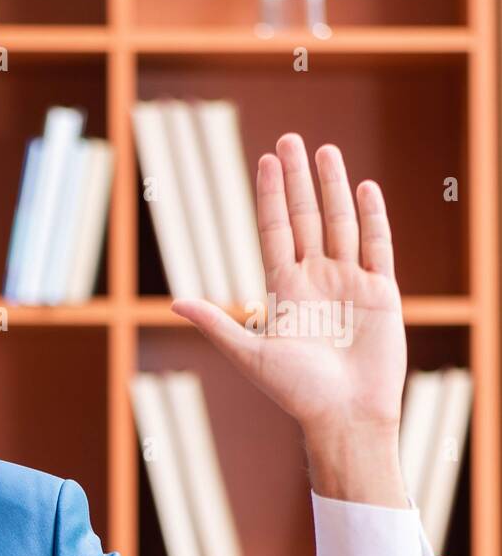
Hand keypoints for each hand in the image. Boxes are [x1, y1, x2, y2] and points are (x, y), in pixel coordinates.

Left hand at [170, 133, 405, 442]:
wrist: (344, 416)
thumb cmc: (295, 393)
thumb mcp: (249, 354)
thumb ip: (216, 324)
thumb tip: (173, 302)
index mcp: (283, 290)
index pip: (273, 230)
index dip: (269, 196)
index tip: (266, 161)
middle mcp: (315, 279)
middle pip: (305, 217)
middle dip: (298, 179)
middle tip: (290, 138)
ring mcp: (349, 282)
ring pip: (340, 223)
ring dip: (333, 188)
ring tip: (326, 151)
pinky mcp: (381, 292)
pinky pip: (378, 246)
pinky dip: (372, 217)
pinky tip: (364, 188)